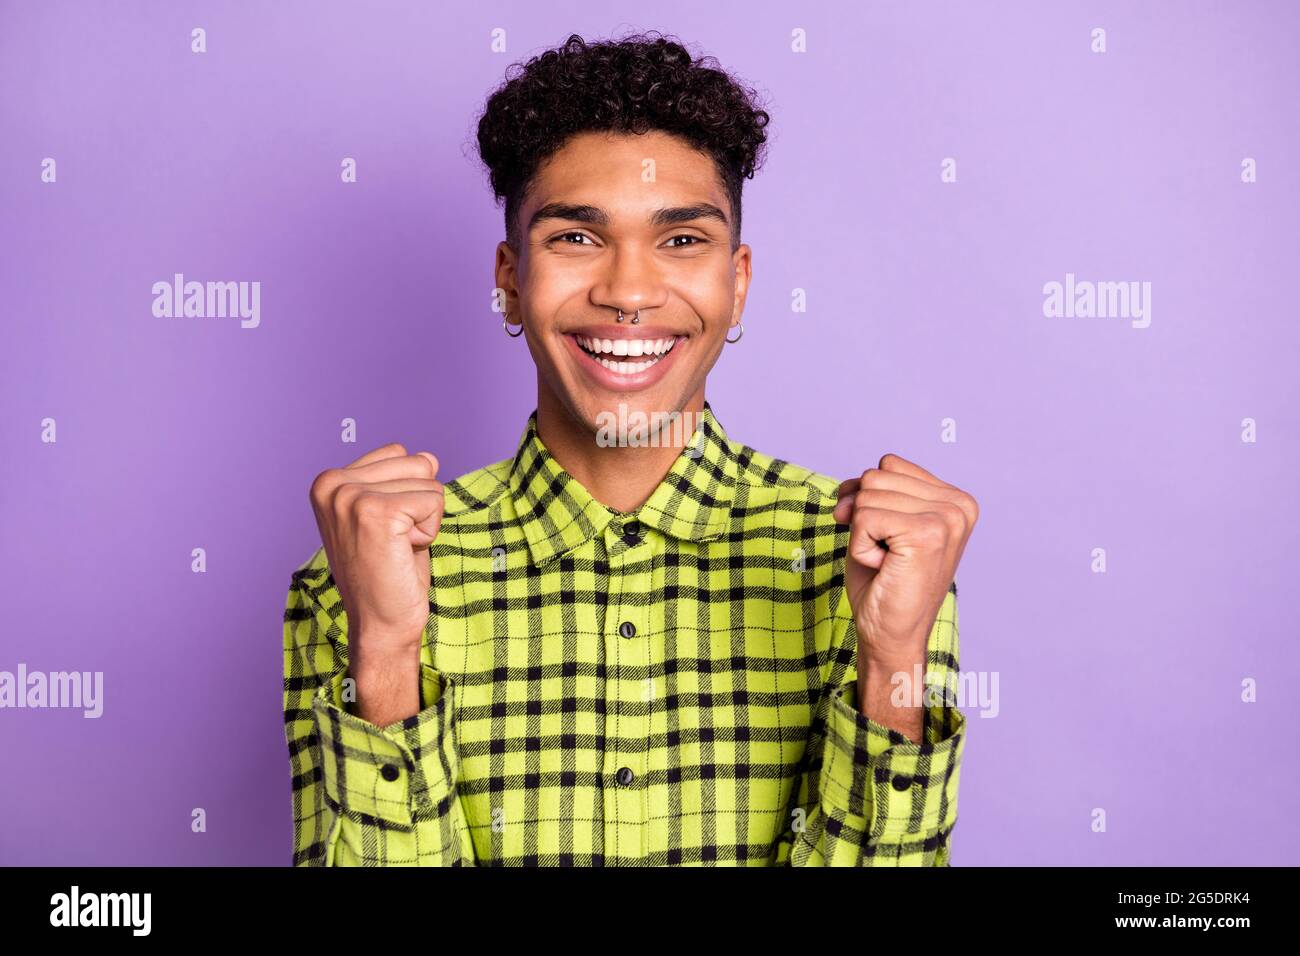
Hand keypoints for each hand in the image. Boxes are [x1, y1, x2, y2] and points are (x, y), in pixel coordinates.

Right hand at [308, 442, 443, 657]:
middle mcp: (333, 483)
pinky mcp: (377, 512)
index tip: (384, 529)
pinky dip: (429, 531)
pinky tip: (403, 553)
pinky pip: (434, 501)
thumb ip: (401, 479)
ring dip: (424, 520)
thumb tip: (429, 456)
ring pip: (430, 481)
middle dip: (419, 505)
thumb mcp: (388, 514)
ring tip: (397, 548)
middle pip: (418, 464)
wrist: (380, 624)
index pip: (400, 454)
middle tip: (393, 542)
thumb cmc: (386, 572)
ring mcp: (351, 497)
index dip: (406, 493)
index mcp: (328, 481)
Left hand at [832, 454, 977, 668]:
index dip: (868, 499)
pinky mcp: (927, 534)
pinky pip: (863, 517)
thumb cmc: (883, 582)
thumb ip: (865, 493)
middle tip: (887, 555)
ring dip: (862, 534)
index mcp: (956, 499)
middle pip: (875, 476)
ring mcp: (947, 518)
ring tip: (888, 562)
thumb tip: (847, 492)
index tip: (887, 537)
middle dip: (863, 517)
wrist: (891, 635)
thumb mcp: (874, 523)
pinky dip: (860, 546)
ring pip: (867, 495)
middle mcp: (959, 505)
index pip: (888, 464)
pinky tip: (884, 568)